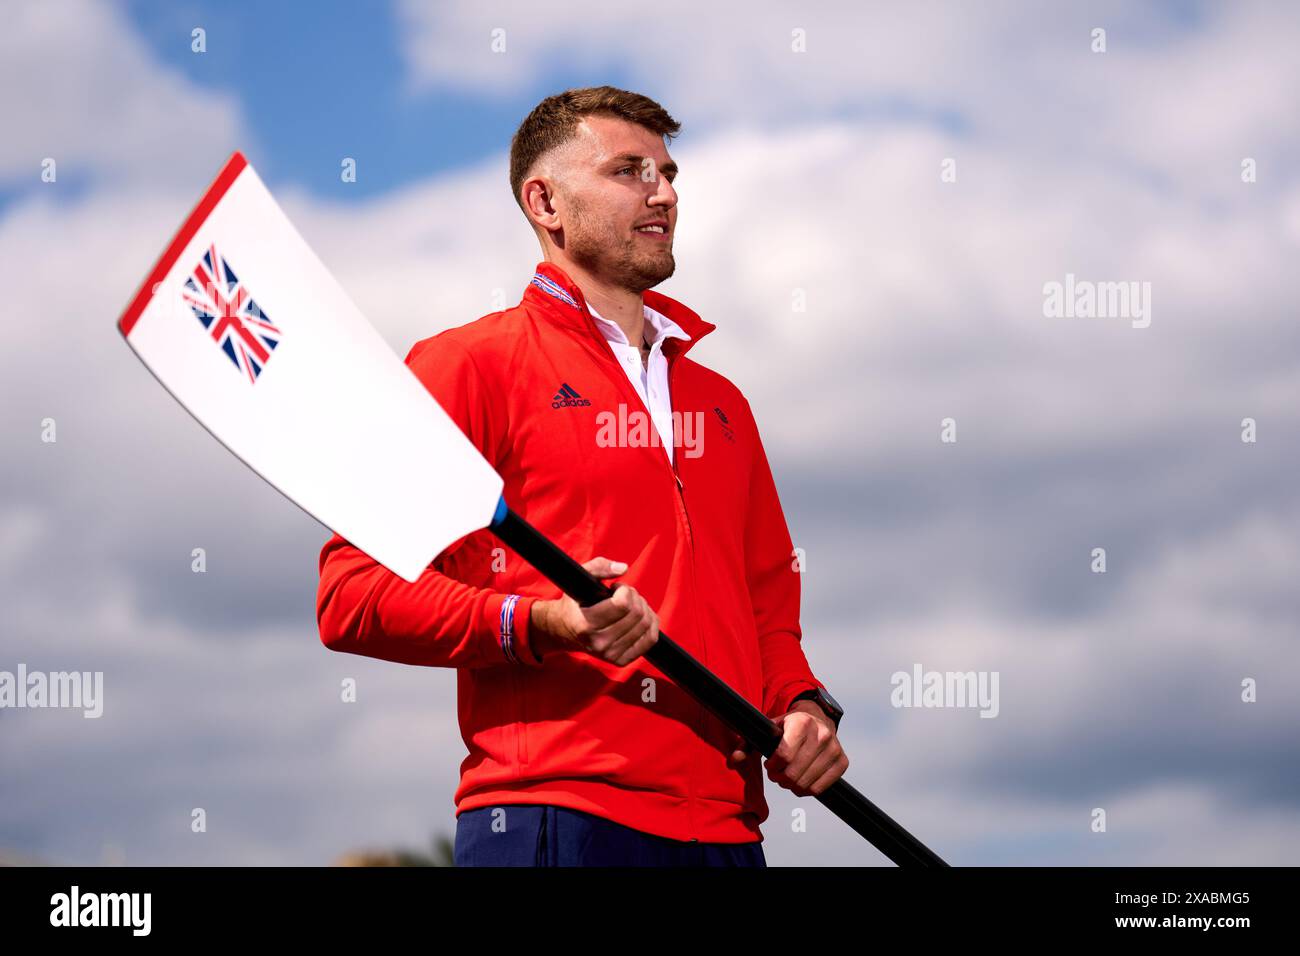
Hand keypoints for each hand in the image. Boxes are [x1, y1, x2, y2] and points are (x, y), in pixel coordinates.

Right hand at [529, 557, 659, 666]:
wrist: (564, 631)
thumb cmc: (575, 603)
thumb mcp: (579, 579)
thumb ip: (599, 567)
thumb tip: (624, 568)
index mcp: (586, 624)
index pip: (623, 604)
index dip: (624, 590)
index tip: (615, 588)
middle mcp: (598, 643)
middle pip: (637, 613)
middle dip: (634, 597)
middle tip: (624, 595)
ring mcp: (610, 654)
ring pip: (646, 625)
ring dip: (643, 608)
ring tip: (630, 605)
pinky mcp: (621, 660)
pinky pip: (650, 640)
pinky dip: (651, 624)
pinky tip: (640, 617)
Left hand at [726, 700, 848, 796]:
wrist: (817, 719)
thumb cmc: (787, 727)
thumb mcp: (767, 728)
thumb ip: (748, 743)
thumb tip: (735, 759)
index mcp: (801, 721)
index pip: (784, 755)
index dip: (772, 766)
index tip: (769, 765)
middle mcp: (822, 733)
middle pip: (794, 772)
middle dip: (780, 778)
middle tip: (777, 775)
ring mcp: (834, 748)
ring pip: (807, 783)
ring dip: (792, 786)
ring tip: (787, 777)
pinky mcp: (842, 762)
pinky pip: (820, 789)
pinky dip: (807, 790)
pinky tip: (801, 781)